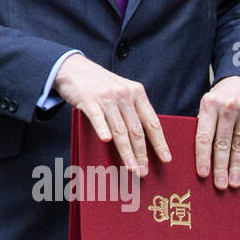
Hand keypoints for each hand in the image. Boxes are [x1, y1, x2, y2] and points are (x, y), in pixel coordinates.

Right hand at [53, 54, 169, 175]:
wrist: (74, 68)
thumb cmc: (99, 84)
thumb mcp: (122, 90)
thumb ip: (133, 108)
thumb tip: (143, 137)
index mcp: (137, 93)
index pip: (152, 122)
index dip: (160, 142)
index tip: (166, 159)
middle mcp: (124, 94)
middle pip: (136, 130)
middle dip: (141, 154)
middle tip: (143, 171)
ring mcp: (106, 97)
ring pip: (120, 129)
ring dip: (126, 151)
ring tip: (131, 168)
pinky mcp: (88, 100)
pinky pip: (97, 117)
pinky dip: (102, 129)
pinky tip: (106, 141)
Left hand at [196, 75, 239, 189]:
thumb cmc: (222, 96)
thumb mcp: (207, 102)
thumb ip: (204, 123)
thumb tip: (197, 154)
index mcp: (210, 104)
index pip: (204, 136)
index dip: (203, 157)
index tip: (203, 174)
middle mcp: (229, 107)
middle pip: (223, 144)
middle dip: (221, 167)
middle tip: (220, 185)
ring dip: (237, 167)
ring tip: (234, 183)